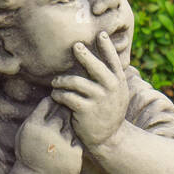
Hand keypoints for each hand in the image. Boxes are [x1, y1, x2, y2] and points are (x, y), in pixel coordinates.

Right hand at [16, 97, 81, 173]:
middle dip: (62, 114)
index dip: (53, 104)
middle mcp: (48, 133)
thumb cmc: (30, 155)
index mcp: (33, 126)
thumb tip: (52, 97)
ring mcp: (62, 144)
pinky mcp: (74, 154)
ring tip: (57, 141)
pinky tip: (62, 152)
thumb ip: (37, 116)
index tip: (53, 110)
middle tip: (58, 123)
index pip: (48, 102)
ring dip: (67, 130)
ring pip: (70, 126)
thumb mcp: (25, 134)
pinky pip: (76, 140)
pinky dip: (71, 144)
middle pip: (62, 112)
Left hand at [51, 33, 128, 148]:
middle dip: (84, 55)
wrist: (110, 139)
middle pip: (95, 66)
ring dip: (62, 81)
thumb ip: (110, 78)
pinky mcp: (86, 110)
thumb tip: (100, 59)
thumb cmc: (108, 113)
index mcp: (118, 82)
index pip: (113, 60)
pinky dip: (59, 95)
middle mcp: (111, 88)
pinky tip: (55, 95)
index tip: (100, 34)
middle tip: (75, 46)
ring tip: (55, 83)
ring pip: (76, 82)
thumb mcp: (116, 94)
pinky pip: (68, 96)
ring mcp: (99, 99)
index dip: (107, 46)